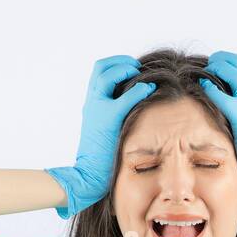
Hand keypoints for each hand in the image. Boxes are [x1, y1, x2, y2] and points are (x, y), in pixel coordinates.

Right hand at [46, 55, 155, 217]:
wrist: (87, 174)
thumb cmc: (101, 159)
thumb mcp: (106, 131)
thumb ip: (115, 117)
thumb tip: (136, 112)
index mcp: (92, 104)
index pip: (100, 73)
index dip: (116, 65)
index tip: (132, 69)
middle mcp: (92, 102)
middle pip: (100, 67)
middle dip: (121, 62)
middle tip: (137, 67)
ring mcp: (97, 108)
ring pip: (107, 74)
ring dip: (126, 69)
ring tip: (142, 75)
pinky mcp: (108, 119)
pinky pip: (125, 98)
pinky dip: (138, 90)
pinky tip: (149, 89)